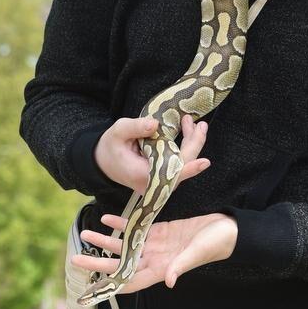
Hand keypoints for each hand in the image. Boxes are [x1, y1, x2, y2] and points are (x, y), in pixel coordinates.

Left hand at [71, 213, 238, 291]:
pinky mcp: (160, 230)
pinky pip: (136, 228)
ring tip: (85, 234)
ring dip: (105, 242)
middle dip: (98, 262)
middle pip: (120, 263)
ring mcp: (156, 245)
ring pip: (124, 245)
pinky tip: (106, 219)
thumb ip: (181, 265)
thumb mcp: (197, 252)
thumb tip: (169, 280)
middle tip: (75, 258)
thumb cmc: (216, 243)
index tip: (91, 291)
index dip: (110, 287)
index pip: (130, 282)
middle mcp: (154, 260)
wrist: (228, 229)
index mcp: (162, 270)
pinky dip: (121, 224)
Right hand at [94, 115, 209, 192]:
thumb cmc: (109, 147)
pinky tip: (188, 132)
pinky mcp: (161, 178)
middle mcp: (153, 184)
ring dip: (191, 144)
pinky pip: (178, 165)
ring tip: (197, 125)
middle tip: (201, 125)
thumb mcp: (118, 132)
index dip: (189, 168)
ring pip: (182, 166)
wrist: (102, 162)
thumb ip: (135, 127)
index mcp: (142, 175)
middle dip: (194, 144)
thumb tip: (155, 124)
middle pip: (181, 167)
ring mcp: (158, 183)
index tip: (205, 162)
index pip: (170, 174)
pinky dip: (185, 148)